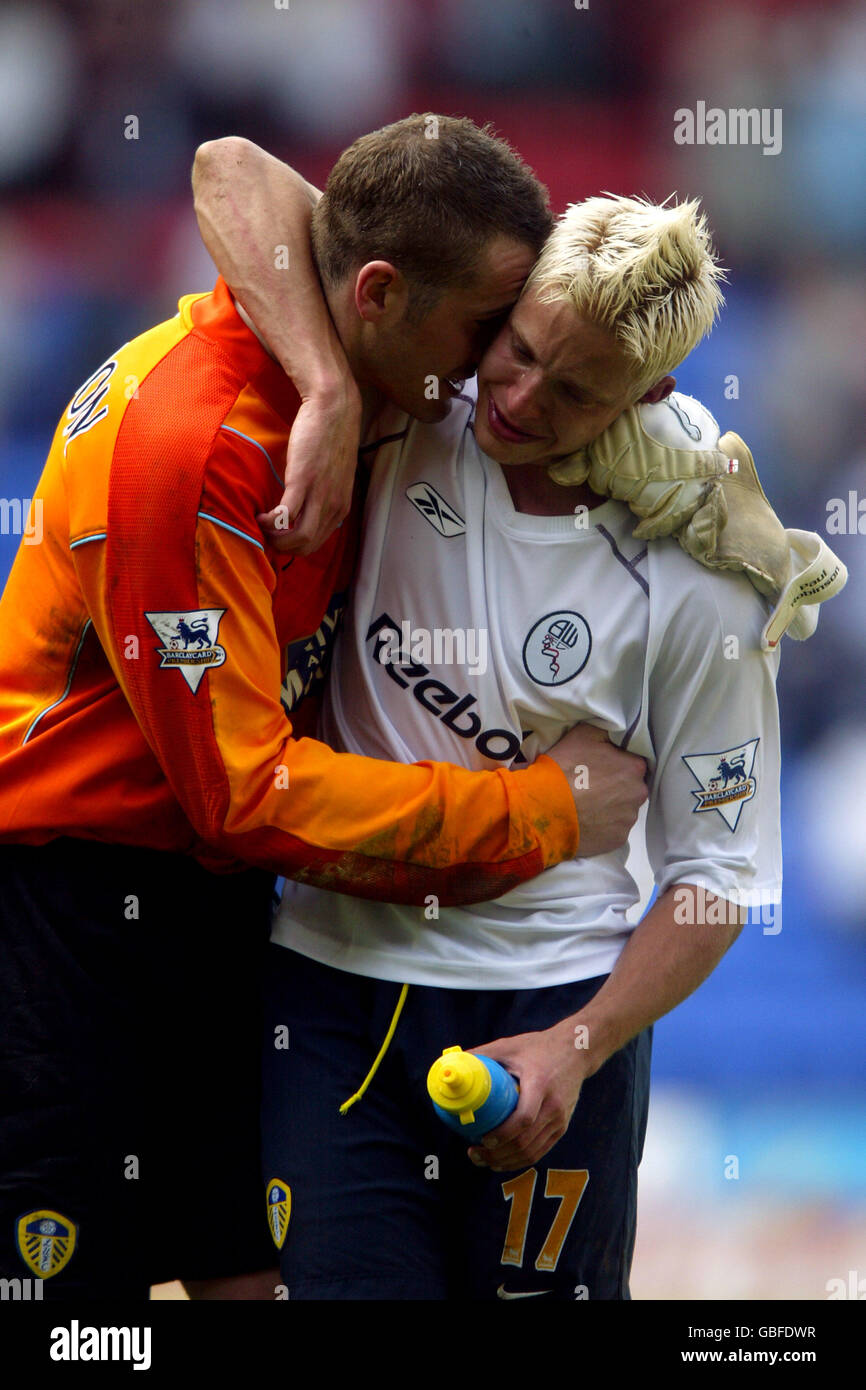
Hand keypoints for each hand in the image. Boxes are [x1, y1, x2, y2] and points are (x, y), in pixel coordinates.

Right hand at [258, 386, 361, 554]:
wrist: (334, 407)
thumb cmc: (331, 436)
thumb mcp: (336, 474)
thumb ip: (325, 493)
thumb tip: (308, 504)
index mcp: (341, 507)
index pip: (317, 543)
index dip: (294, 546)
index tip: (278, 538)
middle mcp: (333, 507)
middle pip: (306, 547)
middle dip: (282, 548)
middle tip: (264, 536)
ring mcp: (319, 496)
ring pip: (297, 539)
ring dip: (275, 540)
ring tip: (261, 527)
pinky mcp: (302, 482)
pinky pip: (284, 515)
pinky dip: (269, 522)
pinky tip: (259, 515)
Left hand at [466, 1018, 591, 1171]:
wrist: (577, 1051)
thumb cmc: (539, 1047)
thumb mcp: (510, 1045)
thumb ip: (483, 1053)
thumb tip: (454, 1061)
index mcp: (540, 1084)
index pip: (524, 1118)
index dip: (502, 1134)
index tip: (482, 1138)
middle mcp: (553, 1106)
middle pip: (525, 1141)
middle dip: (497, 1153)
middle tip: (474, 1153)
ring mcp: (560, 1119)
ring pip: (532, 1151)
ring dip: (506, 1161)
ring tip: (483, 1159)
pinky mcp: (562, 1127)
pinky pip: (541, 1151)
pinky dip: (520, 1161)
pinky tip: (502, 1160)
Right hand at [545, 723, 646, 856]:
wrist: (543, 809)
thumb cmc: (563, 768)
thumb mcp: (583, 733)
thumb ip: (606, 731)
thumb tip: (614, 736)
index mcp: (634, 767)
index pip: (633, 762)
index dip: (616, 763)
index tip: (600, 766)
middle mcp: (638, 794)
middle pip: (631, 787)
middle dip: (616, 786)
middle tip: (591, 786)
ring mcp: (628, 820)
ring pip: (623, 809)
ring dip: (610, 807)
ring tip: (586, 805)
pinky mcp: (617, 840)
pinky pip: (614, 830)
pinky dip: (603, 826)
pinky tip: (586, 820)